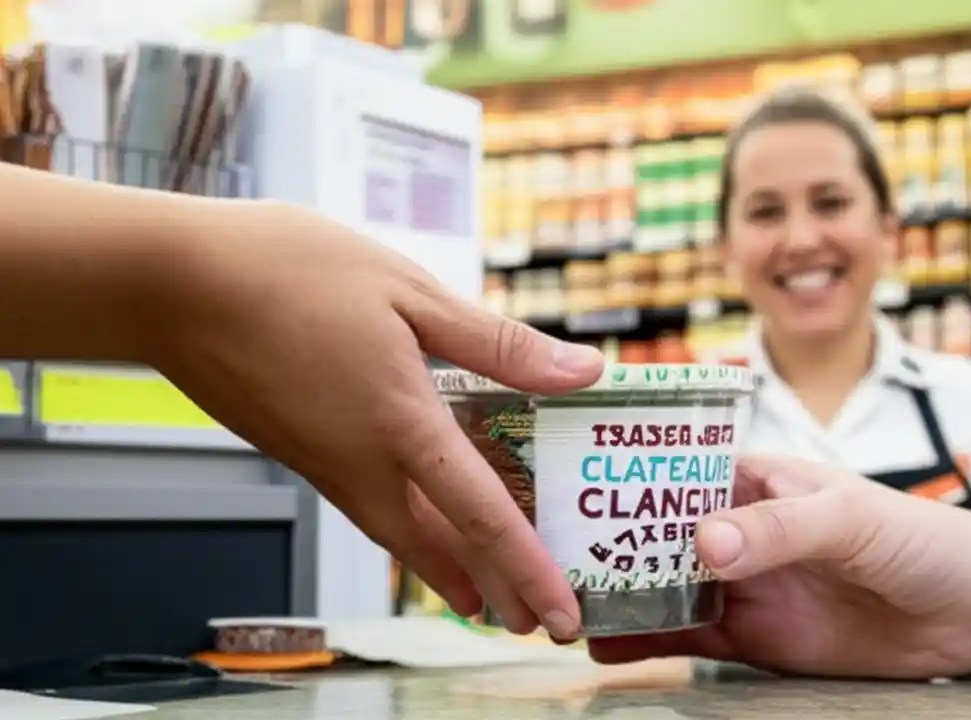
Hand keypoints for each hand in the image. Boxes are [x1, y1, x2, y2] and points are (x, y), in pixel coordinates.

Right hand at [142, 200, 602, 636]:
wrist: (168, 281)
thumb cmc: (288, 272)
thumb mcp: (410, 292)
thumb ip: (497, 343)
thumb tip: (583, 371)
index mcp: (403, 424)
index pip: (483, 517)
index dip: (530, 570)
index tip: (560, 619)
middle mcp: (362, 462)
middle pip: (441, 549)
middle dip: (493, 589)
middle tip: (532, 624)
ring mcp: (324, 464)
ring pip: (400, 537)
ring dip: (448, 571)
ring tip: (484, 597)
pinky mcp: (297, 452)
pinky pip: (366, 509)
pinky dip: (407, 533)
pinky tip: (419, 525)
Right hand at [588, 456, 970, 677]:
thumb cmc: (921, 537)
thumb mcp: (852, 518)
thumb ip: (783, 529)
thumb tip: (705, 545)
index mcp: (756, 480)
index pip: (676, 473)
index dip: (623, 480)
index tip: (568, 490)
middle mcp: (739, 529)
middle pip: (655, 534)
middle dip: (604, 544)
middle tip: (546, 556)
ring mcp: (742, 584)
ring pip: (662, 588)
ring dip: (617, 595)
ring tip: (561, 603)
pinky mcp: (754, 636)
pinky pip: (688, 637)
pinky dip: (646, 641)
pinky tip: (606, 646)